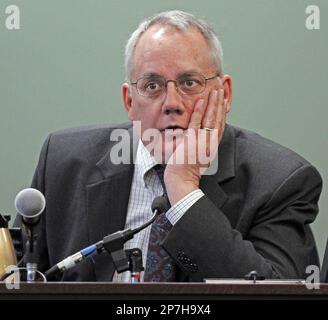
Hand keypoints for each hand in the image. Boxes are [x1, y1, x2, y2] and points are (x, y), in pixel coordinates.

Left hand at [164, 84, 226, 204]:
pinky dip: (199, 111)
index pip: (219, 124)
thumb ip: (199, 143)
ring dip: (213, 103)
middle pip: (218, 118)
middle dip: (220, 102)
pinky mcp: (192, 141)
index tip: (223, 98)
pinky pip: (196, 123)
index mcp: (212, 145)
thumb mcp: (197, 155)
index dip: (222, 110)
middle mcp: (210, 142)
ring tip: (215, 89)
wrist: (182, 181)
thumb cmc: (186, 170)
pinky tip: (201, 101)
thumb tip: (197, 133)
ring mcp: (202, 141)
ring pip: (210, 118)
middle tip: (221, 88)